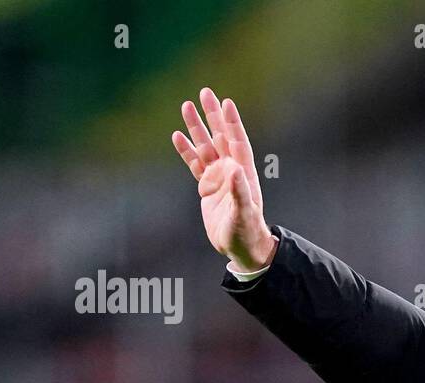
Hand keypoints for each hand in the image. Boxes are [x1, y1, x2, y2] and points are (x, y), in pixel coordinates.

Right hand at [171, 88, 276, 271]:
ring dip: (197, 128)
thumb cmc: (247, 231)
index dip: (232, 123)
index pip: (237, 141)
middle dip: (213, 116)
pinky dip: (187, 151)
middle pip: (221, 137)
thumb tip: (234, 169)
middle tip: (205, 92)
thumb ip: (239, 191)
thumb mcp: (244, 213)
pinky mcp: (207, 187)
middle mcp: (231, 170)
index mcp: (243, 173)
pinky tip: (177, 135)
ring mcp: (218, 177)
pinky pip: (195, 164)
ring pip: (205, 146)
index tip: (226, 102)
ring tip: (186, 106)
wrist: (240, 247)